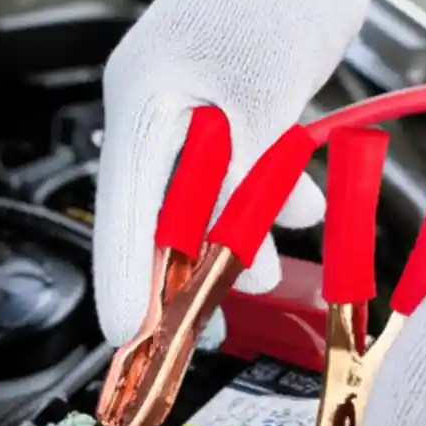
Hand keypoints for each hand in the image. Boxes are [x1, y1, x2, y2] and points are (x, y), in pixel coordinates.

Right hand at [93, 0, 370, 344]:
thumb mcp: (265, 94)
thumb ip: (245, 178)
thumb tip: (234, 251)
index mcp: (144, 95)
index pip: (122, 203)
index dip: (122, 273)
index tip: (126, 331)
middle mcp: (161, 103)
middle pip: (162, 206)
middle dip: (191, 264)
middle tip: (208, 319)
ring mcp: (198, 103)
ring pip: (210, 193)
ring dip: (244, 230)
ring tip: (271, 263)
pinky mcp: (236, 103)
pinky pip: (244, 167)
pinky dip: (272, 192)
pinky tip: (303, 204)